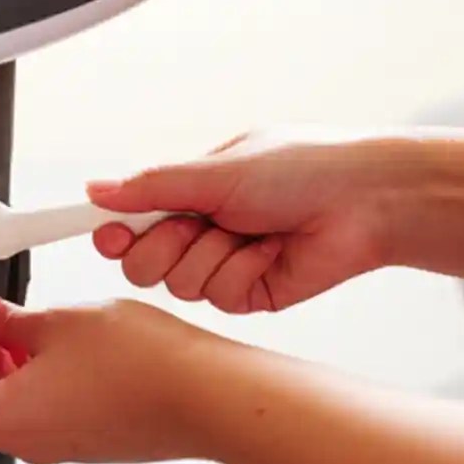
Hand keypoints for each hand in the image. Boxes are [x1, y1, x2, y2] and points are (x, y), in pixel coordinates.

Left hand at [0, 287, 220, 463]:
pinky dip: (14, 366)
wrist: (208, 397)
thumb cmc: (146, 367)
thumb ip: (10, 319)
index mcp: (2, 417)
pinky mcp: (77, 432)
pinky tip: (29, 330)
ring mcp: (51, 440)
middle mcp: (22, 439)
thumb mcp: (60, 321)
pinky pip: (26, 402)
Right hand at [89, 128, 404, 312]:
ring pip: (179, 284)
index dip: (113, 230)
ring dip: (213, 254)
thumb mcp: (218, 170)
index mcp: (190, 194)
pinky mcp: (251, 294)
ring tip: (251, 229)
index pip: (131, 219)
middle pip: (142, 263)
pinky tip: (274, 250)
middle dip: (163, 246)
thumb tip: (96, 189)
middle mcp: (202, 231)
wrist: (367, 200)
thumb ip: (153, 186)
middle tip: (193, 225)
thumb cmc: (302, 167)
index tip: (105, 233)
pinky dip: (244, 270)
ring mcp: (225, 264)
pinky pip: (219, 296)